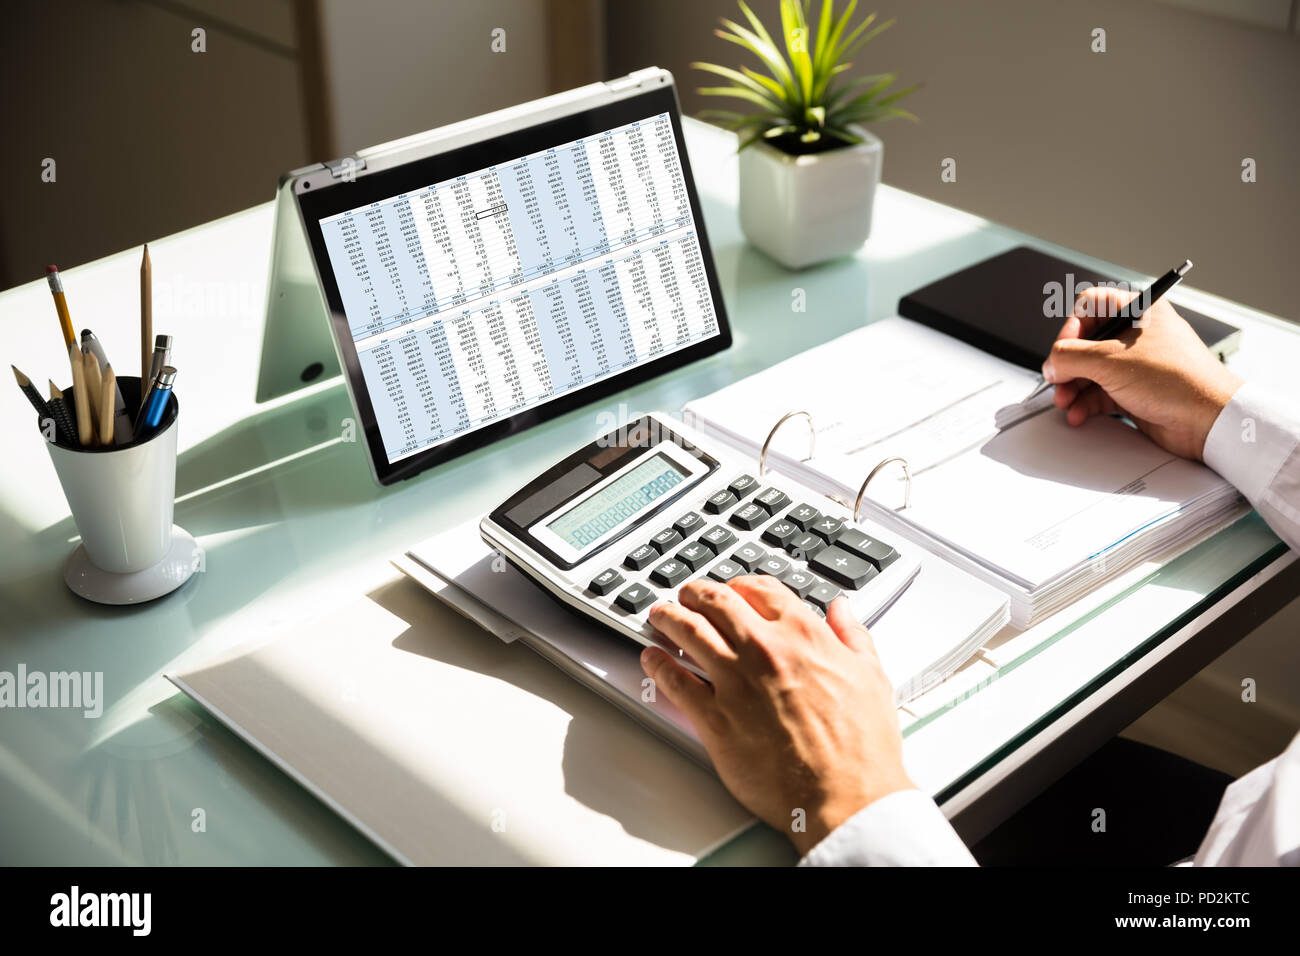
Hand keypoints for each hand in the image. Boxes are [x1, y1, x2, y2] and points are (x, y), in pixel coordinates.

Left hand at [641, 575, 912, 855]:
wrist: (847, 798)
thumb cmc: (862, 748)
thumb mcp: (871, 678)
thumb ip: (852, 637)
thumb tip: (842, 611)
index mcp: (803, 636)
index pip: (760, 589)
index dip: (741, 586)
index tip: (734, 590)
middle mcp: (764, 651)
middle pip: (715, 602)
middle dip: (695, 594)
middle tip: (687, 595)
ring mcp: (734, 683)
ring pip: (688, 632)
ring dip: (669, 617)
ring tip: (660, 615)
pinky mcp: (714, 719)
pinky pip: (674, 682)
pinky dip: (657, 665)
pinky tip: (652, 659)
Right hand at [1042, 286, 1242, 460]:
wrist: (1208, 420)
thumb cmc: (1178, 380)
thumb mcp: (1110, 361)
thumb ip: (1070, 357)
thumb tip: (1051, 362)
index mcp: (1139, 311)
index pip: (1090, 306)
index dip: (1070, 328)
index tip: (1062, 351)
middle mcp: (1137, 335)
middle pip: (1085, 343)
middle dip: (1067, 366)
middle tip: (1058, 381)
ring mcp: (1136, 364)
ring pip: (1090, 371)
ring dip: (1073, 388)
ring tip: (1066, 402)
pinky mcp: (1136, 391)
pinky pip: (1101, 392)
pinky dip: (1086, 403)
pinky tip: (1079, 413)